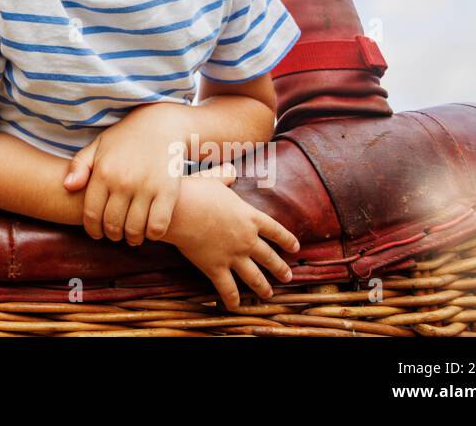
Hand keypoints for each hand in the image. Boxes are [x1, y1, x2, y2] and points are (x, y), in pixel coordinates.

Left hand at [63, 109, 190, 244]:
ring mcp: (147, 187)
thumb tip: (67, 187)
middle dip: (112, 235)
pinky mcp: (168, 191)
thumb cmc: (125, 138)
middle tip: (115, 235)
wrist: (161, 124)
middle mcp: (123, 181)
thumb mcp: (98, 146)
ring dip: (132, 238)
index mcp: (103, 172)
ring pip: (134, 229)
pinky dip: (152, 234)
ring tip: (132, 236)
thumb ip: (79, 166)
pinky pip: (158, 225)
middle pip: (112, 224)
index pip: (91, 214)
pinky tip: (149, 230)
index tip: (97, 233)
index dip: (93, 229)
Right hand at [163, 168, 299, 310]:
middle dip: (280, 268)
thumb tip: (231, 169)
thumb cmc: (196, 191)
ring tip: (269, 294)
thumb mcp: (214, 179)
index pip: (275, 230)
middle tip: (288, 276)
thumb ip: (225, 175)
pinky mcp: (216, 268)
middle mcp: (247, 239)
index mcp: (250, 217)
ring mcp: (233, 256)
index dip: (287, 239)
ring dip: (263, 287)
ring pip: (254, 276)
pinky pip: (228, 288)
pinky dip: (233, 299)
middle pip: (269, 256)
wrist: (180, 210)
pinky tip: (236, 306)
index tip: (295, 247)